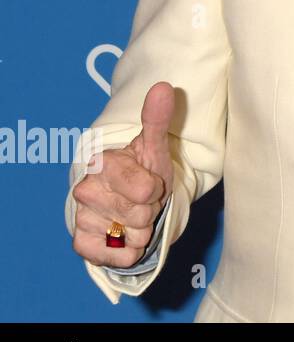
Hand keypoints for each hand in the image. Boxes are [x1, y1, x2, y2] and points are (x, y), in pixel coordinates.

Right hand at [71, 82, 175, 268]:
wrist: (134, 201)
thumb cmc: (145, 172)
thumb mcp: (156, 147)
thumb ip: (158, 118)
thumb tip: (164, 87)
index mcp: (103, 162)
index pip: (146, 189)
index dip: (156, 190)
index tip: (151, 182)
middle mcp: (86, 189)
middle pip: (140, 213)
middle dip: (151, 210)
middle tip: (144, 201)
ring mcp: (81, 216)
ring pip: (130, 234)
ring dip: (141, 230)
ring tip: (135, 215)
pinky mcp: (80, 241)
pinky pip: (108, 255)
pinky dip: (125, 253)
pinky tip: (125, 239)